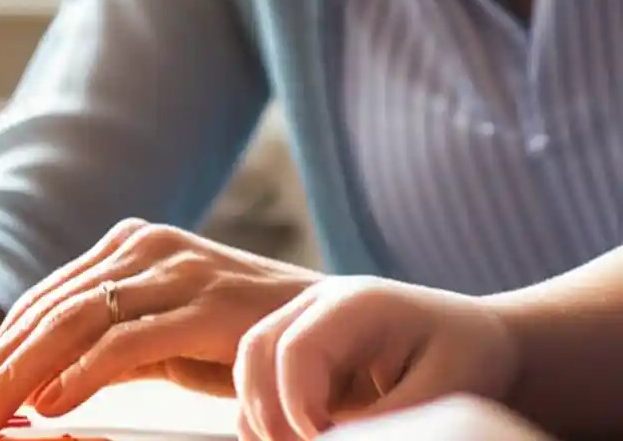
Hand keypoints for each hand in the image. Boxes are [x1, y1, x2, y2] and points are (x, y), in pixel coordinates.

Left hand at [0, 219, 320, 436]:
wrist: (333, 330)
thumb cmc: (237, 338)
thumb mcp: (160, 338)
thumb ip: (105, 345)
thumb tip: (38, 381)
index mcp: (128, 245)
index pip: (44, 300)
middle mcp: (145, 245)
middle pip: (49, 310)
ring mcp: (175, 268)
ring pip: (74, 321)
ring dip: (20, 374)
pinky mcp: (203, 302)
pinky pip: (126, 340)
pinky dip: (80, 373)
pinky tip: (49, 404)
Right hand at [233, 276, 517, 439]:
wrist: (479, 337)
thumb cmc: (468, 357)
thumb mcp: (441, 390)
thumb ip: (389, 420)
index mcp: (355, 302)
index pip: (297, 349)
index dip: (295, 404)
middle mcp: (317, 303)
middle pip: (257, 349)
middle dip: (265, 410)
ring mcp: (303, 320)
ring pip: (250, 362)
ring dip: (257, 413)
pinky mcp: (300, 346)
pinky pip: (259, 376)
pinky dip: (262, 412)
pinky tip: (287, 440)